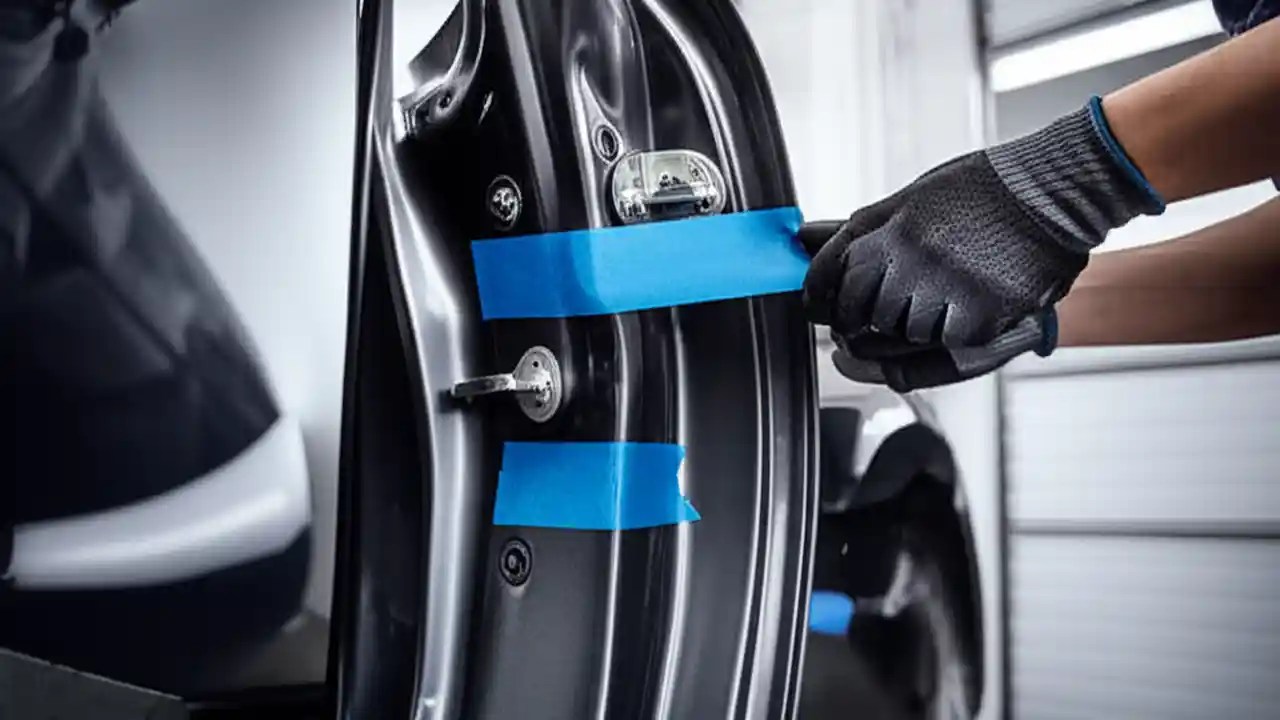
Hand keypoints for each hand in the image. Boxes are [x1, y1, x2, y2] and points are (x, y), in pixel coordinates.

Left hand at [802, 99, 1162, 388]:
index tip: (820, 309)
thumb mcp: (914, 196)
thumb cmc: (984, 192)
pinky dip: (957, 330)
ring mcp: (942, 292)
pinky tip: (972, 301)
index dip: (818, 299)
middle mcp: (908, 261)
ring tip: (945, 293)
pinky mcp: (977, 318)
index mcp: (886, 230)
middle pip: (861, 314)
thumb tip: (803, 239)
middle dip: (866, 317)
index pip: (828, 277)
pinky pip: (947, 343)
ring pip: (903, 333)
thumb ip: (864, 228)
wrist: (1053, 193)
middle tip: (890, 305)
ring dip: (917, 323)